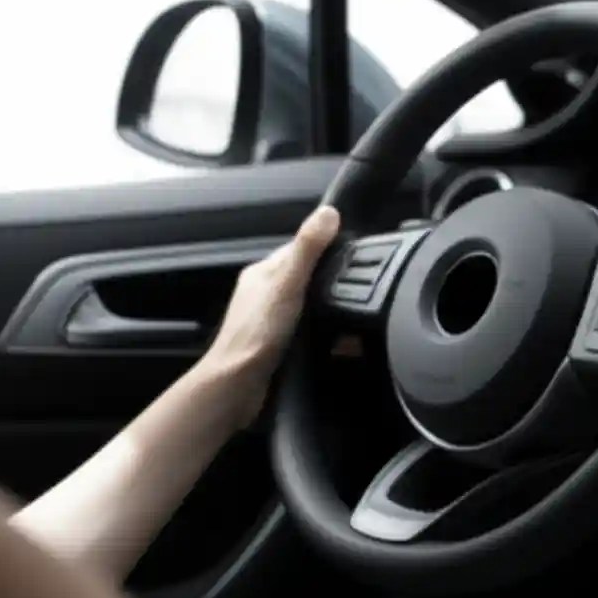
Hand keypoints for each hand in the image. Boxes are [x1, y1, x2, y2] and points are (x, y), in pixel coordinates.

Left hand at [201, 205, 339, 426]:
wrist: (238, 385)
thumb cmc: (258, 333)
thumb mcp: (288, 283)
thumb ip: (308, 248)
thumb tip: (329, 212)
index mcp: (263, 272)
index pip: (301, 248)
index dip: (327, 247)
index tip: (354, 255)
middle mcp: (264, 293)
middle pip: (308, 278)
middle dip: (332, 284)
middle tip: (359, 292)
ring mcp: (270, 320)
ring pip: (310, 306)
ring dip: (331, 312)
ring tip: (354, 319)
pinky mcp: (278, 345)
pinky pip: (310, 332)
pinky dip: (327, 336)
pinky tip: (340, 344)